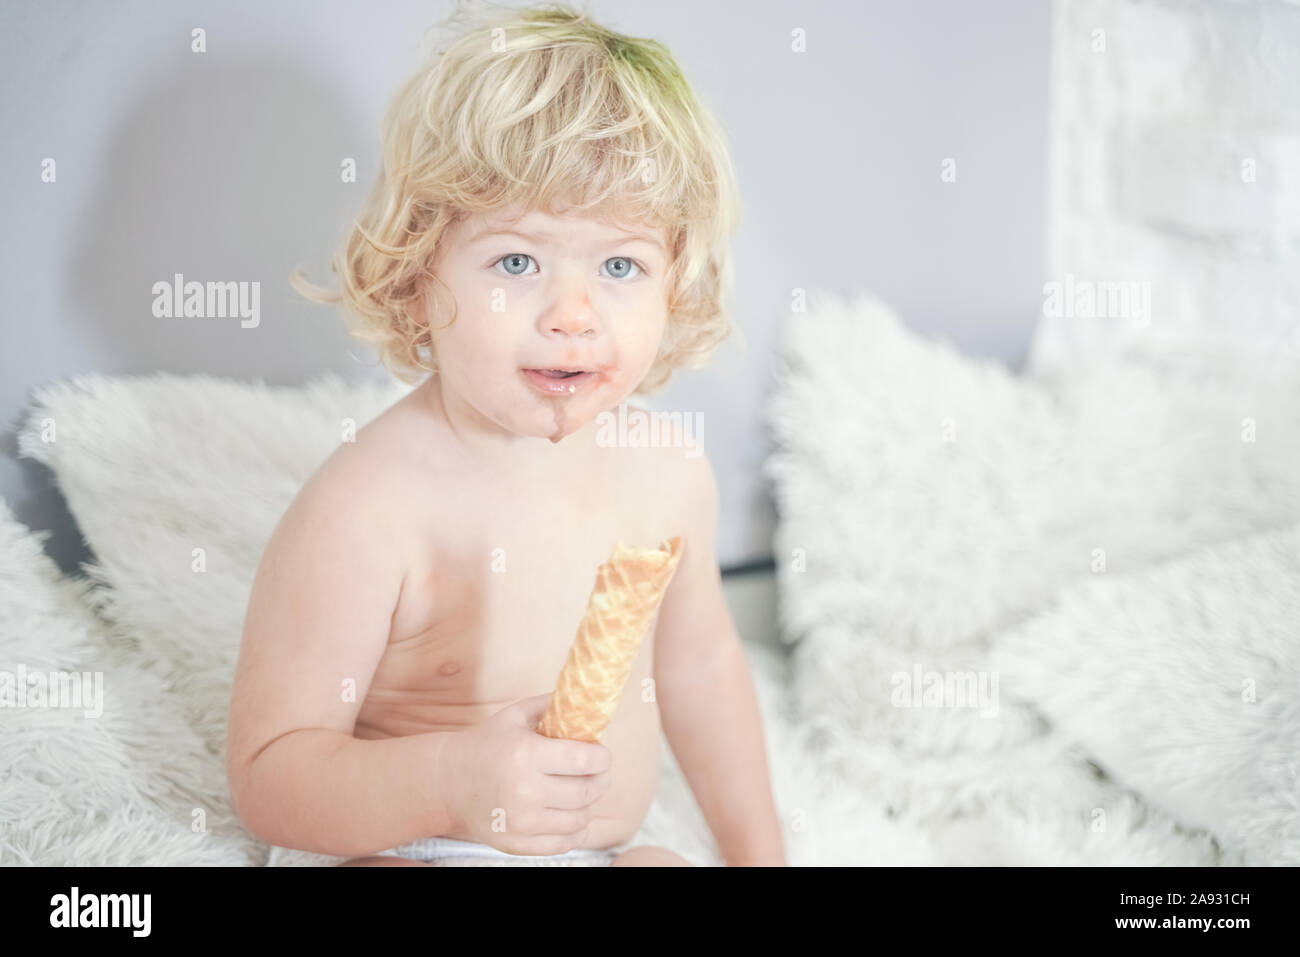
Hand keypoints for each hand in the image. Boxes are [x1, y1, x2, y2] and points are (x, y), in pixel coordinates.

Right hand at [438, 693, 611, 854]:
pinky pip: (563, 844)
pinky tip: (570, 816)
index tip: (601, 754)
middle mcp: (524, 791)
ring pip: (579, 820)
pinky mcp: (516, 844)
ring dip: (588, 806)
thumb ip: (552, 704)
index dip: (602, 758)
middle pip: (587, 792)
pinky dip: (575, 831)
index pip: (585, 761)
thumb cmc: (488, 743)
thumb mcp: (515, 716)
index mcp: (526, 754)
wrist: (448, 782)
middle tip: (597, 774)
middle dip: (600, 781)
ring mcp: (521, 822)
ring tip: (582, 793)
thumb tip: (589, 699)